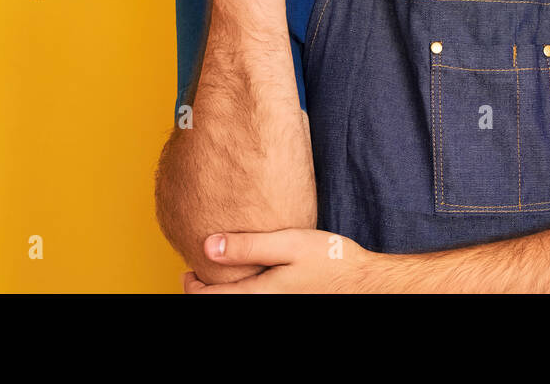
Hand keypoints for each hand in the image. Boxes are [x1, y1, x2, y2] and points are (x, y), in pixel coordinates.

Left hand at [181, 230, 383, 292]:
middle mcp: (264, 305)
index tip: (189, 268)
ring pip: (237, 303)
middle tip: (199, 270)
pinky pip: (253, 300)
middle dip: (204, 290)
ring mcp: (275, 305)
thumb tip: (208, 246)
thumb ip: (248, 246)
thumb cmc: (329, 259)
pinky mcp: (285, 301)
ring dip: (223, 291)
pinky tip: (248, 274)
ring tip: (221, 270)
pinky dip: (241, 291)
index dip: (191, 285)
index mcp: (258, 295)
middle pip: (221, 304)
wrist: (360, 280)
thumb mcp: (288, 244)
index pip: (209, 300)